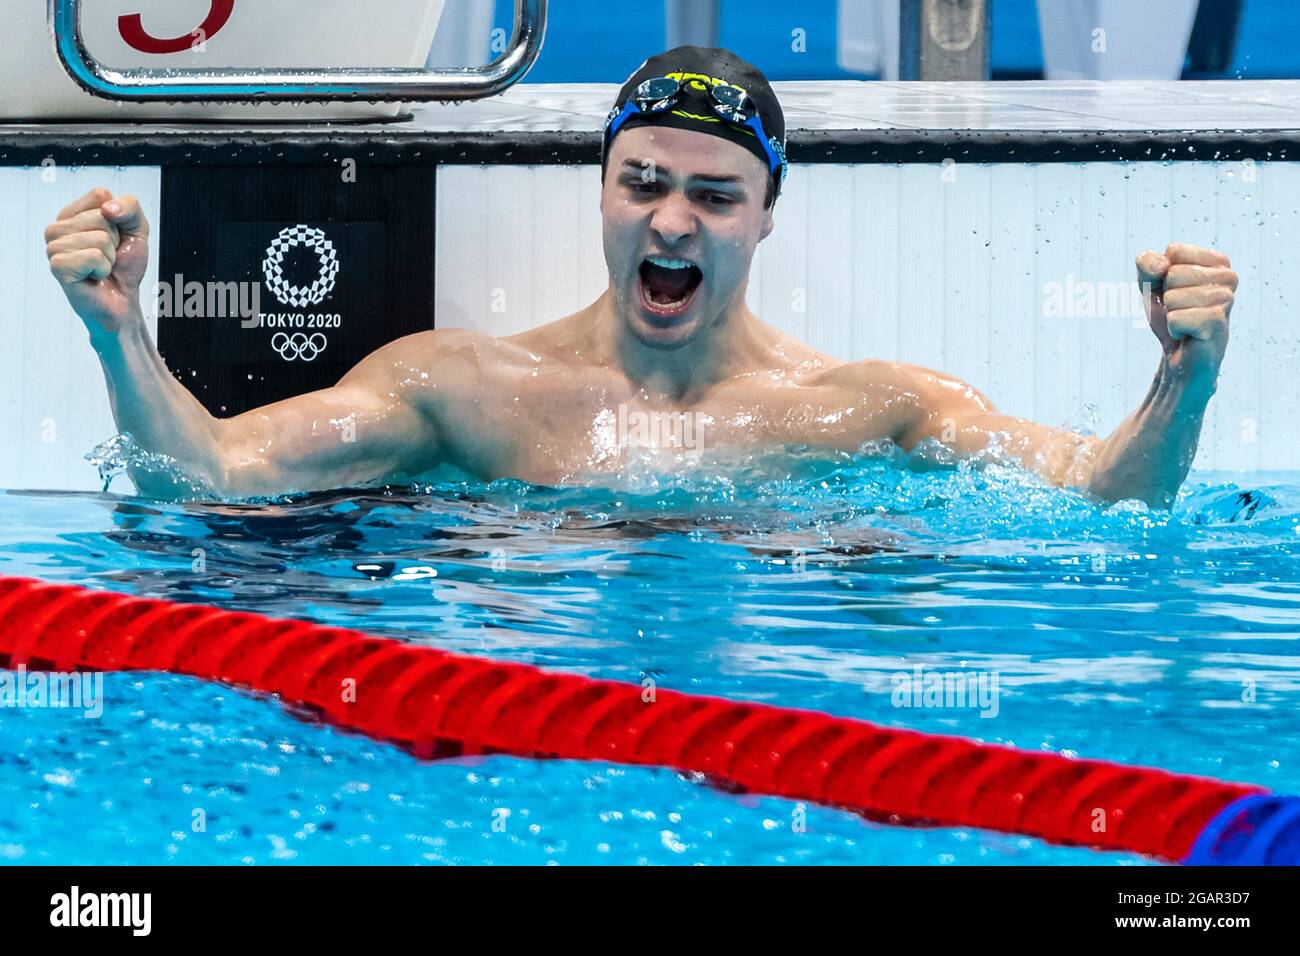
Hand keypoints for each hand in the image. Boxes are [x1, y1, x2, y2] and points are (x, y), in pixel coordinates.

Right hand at [46, 188, 150, 333]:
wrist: (123, 300)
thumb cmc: (125, 265)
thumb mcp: (137, 228)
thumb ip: (130, 206)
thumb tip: (107, 209)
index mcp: (72, 214)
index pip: (100, 194)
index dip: (119, 218)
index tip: (115, 238)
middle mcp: (57, 228)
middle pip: (101, 217)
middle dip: (115, 240)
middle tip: (107, 257)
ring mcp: (54, 247)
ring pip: (99, 238)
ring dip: (109, 257)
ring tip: (100, 268)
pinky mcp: (57, 266)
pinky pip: (93, 256)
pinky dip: (102, 269)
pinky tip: (93, 277)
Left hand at [1136, 243, 1235, 381]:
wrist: (1179, 354)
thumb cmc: (1171, 314)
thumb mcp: (1151, 283)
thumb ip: (1147, 263)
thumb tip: (1163, 265)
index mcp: (1218, 261)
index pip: (1174, 251)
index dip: (1162, 274)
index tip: (1173, 291)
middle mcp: (1228, 277)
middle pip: (1173, 273)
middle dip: (1166, 296)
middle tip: (1180, 310)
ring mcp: (1226, 299)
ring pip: (1173, 297)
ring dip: (1170, 314)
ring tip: (1185, 322)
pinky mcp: (1217, 322)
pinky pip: (1175, 318)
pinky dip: (1173, 328)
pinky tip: (1188, 333)